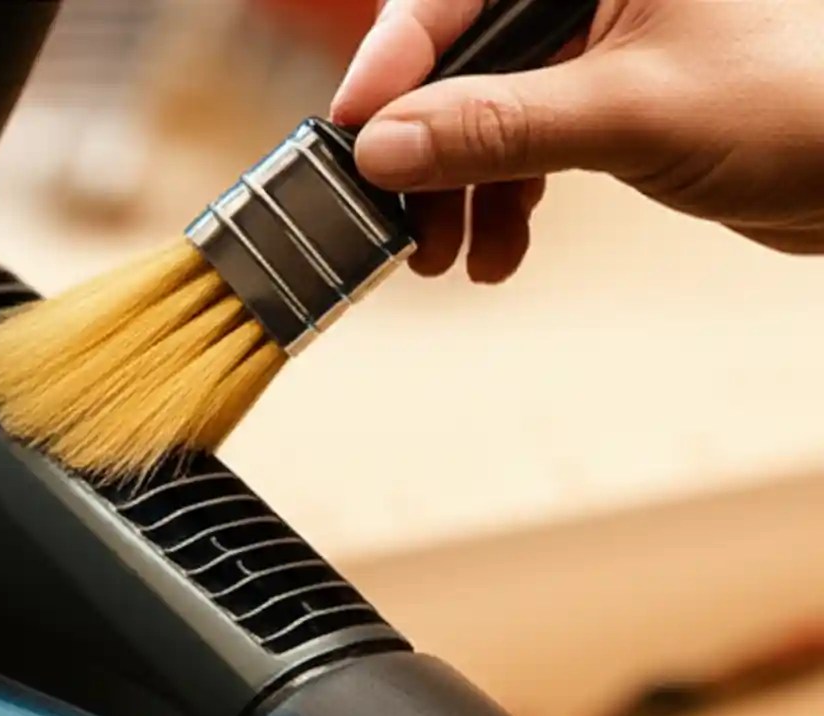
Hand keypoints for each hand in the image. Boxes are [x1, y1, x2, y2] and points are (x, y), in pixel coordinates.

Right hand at [331, 0, 823, 282]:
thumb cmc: (802, 100)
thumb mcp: (630, 112)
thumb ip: (499, 124)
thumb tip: (386, 144)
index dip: (390, 66)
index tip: (351, 136)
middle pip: (456, 62)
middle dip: (423, 150)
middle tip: (396, 217)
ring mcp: (589, 46)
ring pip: (482, 113)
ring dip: (457, 192)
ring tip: (446, 255)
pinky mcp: (601, 99)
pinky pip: (523, 145)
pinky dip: (504, 202)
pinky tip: (500, 252)